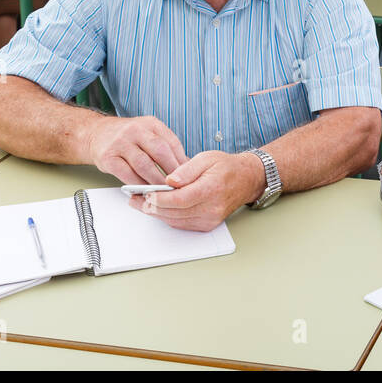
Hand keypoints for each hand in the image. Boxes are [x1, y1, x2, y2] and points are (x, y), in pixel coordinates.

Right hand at [83, 115, 187, 185]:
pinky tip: (144, 190)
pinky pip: (126, 174)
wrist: (97, 134)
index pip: (172, 142)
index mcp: (150, 124)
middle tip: (177, 185)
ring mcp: (120, 143)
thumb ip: (166, 146)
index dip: (181, 161)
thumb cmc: (127, 137)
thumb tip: (187, 166)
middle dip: (171, 171)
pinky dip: (137, 184)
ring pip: (144, 165)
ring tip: (163, 191)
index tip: (187, 175)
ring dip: (155, 181)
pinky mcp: (108, 157)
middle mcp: (135, 130)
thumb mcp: (148, 133)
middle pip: (160, 152)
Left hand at [130, 150, 263, 231]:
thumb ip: (186, 169)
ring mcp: (210, 218)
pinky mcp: (207, 224)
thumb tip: (169, 180)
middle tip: (135, 200)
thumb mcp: (205, 158)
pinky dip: (168, 217)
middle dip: (152, 207)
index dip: (159, 199)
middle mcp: (211, 207)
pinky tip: (159, 208)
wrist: (246, 179)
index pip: (179, 199)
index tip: (144, 194)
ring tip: (142, 204)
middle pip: (174, 213)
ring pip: (175, 221)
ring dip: (157, 214)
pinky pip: (182, 224)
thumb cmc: (225, 167)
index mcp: (211, 188)